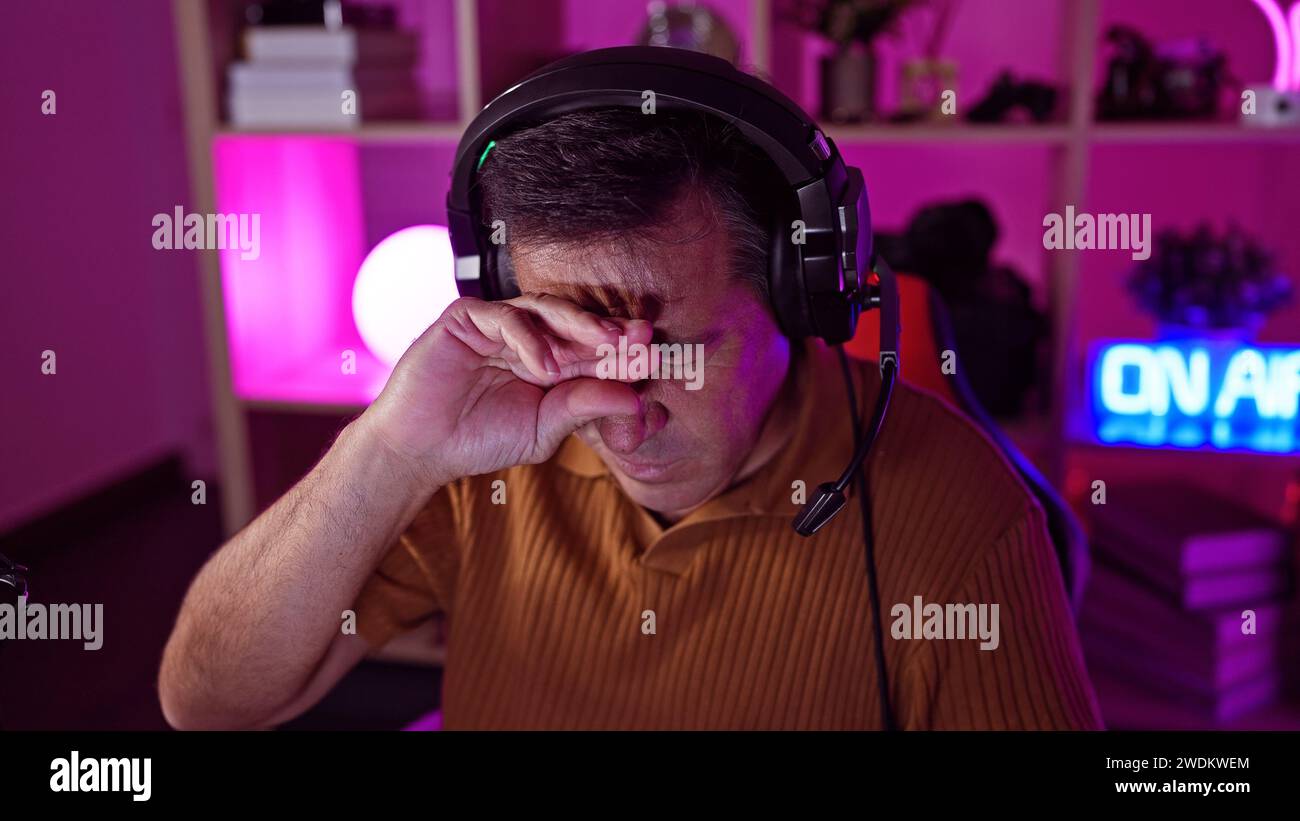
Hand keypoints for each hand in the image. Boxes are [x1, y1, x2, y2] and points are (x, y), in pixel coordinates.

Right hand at [360, 294, 651, 485]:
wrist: (421, 449)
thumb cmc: (480, 439)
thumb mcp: (545, 428)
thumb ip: (585, 407)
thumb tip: (636, 399)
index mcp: (550, 361)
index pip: (592, 349)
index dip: (623, 351)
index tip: (656, 355)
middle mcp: (527, 336)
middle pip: (575, 322)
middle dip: (610, 329)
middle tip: (640, 337)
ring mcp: (496, 324)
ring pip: (545, 309)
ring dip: (578, 326)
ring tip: (604, 345)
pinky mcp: (465, 318)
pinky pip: (504, 316)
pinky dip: (528, 339)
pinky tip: (543, 366)